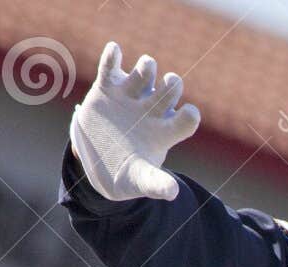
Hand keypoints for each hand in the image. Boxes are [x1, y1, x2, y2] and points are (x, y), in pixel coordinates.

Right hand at [69, 41, 200, 202]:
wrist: (97, 162)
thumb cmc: (127, 173)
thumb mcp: (140, 180)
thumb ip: (156, 184)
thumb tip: (173, 193)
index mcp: (164, 131)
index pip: (186, 119)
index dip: (189, 115)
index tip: (187, 114)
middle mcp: (151, 110)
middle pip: (170, 89)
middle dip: (172, 84)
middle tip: (168, 86)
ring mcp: (130, 97)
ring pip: (145, 71)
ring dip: (147, 67)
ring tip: (144, 71)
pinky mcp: (107, 89)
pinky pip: (110, 66)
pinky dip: (112, 56)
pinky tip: (115, 52)